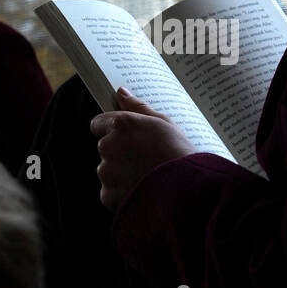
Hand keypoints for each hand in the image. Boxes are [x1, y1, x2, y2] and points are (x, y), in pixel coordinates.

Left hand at [90, 88, 196, 209]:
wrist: (188, 190)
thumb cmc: (179, 154)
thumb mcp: (163, 123)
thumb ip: (138, 107)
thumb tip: (122, 92)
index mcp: (121, 124)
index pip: (98, 123)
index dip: (112, 131)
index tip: (126, 139)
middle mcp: (109, 145)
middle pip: (106, 148)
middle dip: (119, 153)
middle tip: (145, 160)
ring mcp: (106, 171)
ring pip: (108, 171)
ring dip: (120, 174)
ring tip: (147, 178)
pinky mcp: (108, 195)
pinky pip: (110, 192)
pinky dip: (122, 194)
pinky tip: (142, 191)